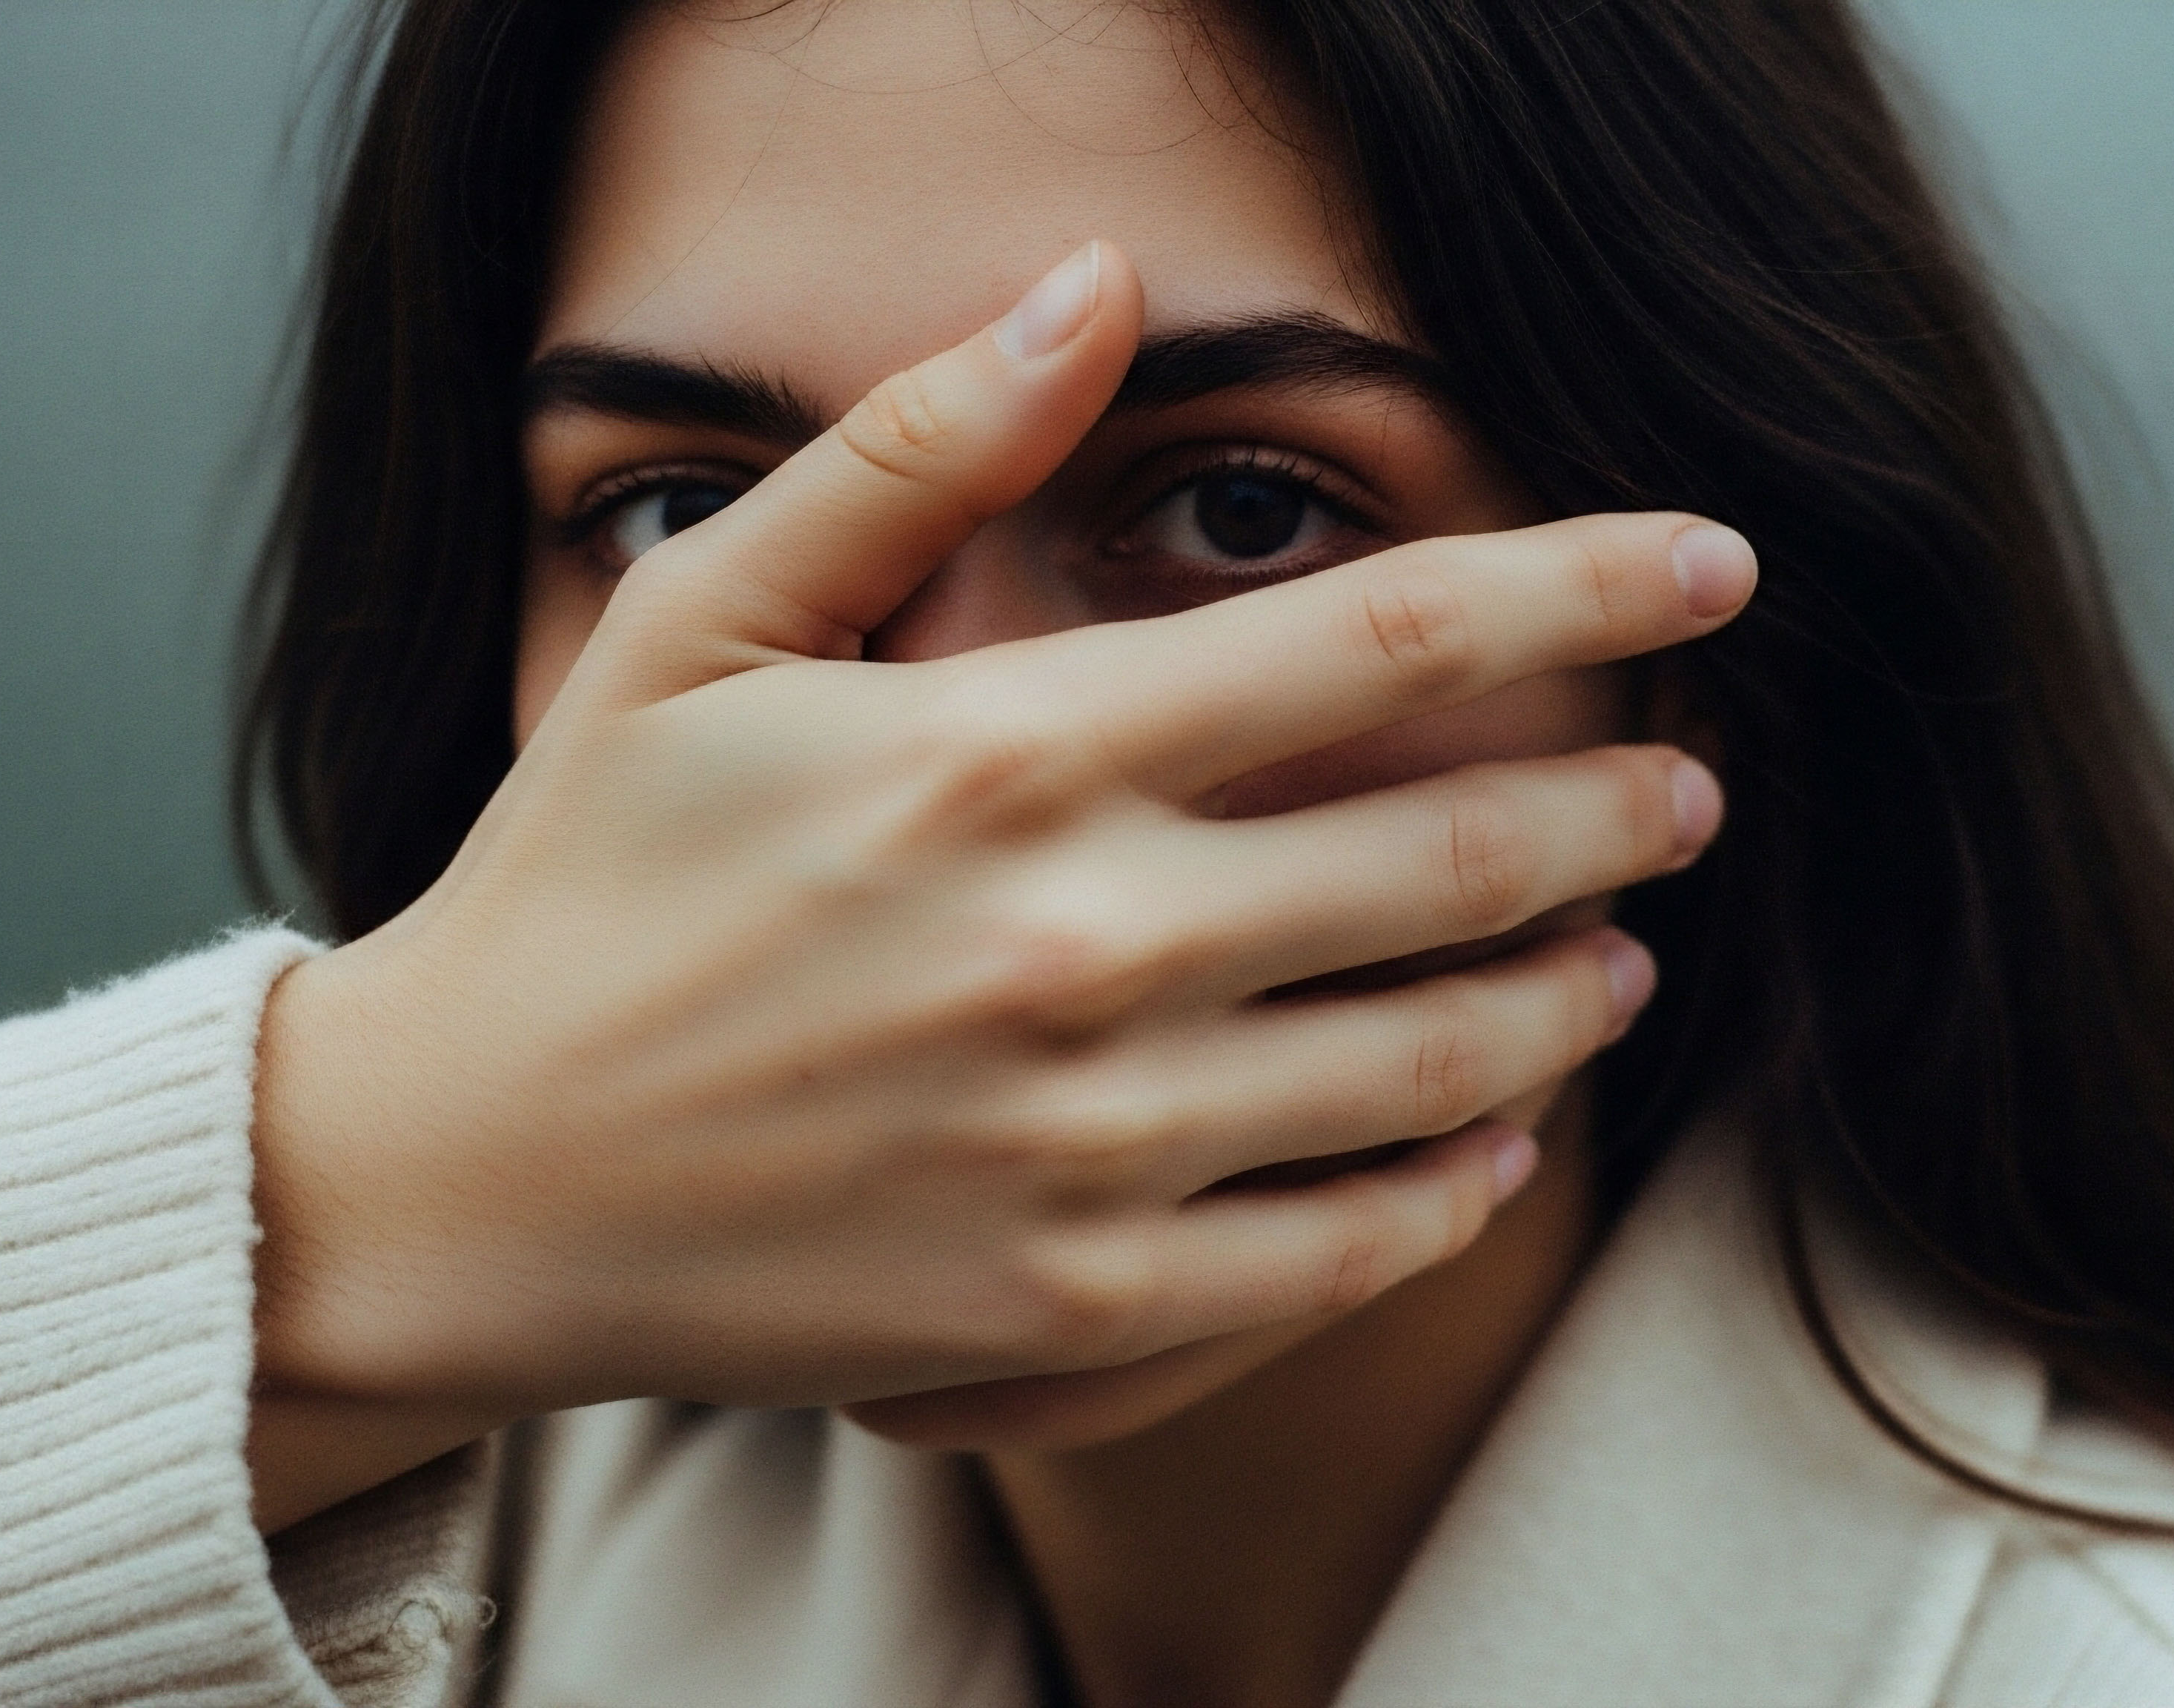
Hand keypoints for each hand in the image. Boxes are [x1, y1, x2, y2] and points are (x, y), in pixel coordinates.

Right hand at [244, 243, 1750, 1526]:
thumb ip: (917, 445)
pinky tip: (1500, 1140)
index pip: (1382, 636)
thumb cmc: (584, 877)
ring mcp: (1087, 1146)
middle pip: (1456, 855)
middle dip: (1620, 810)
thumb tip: (1093, 279)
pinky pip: (1340, 1249)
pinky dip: (1453, 1190)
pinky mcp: (1070, 1305)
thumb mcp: (707, 620)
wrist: (460, 1177)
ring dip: (1566, 998)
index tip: (1713, 558)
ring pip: (1435, 1063)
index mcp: (1011, 755)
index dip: (1584, 585)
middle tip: (1693, 786)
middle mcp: (1079, 948)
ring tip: (1624, 956)